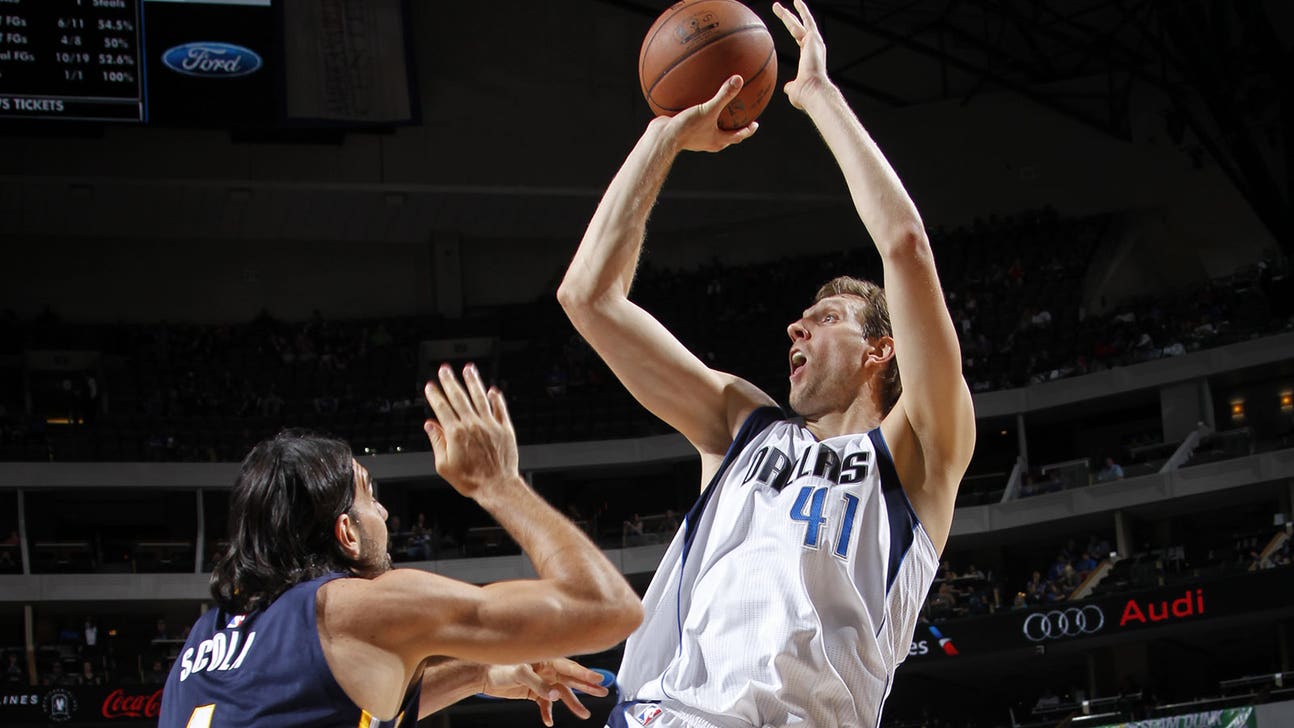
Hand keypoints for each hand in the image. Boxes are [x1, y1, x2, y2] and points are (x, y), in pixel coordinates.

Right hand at [422, 363, 518, 498]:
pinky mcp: (505, 429)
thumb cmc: (470, 480)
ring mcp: (490, 425)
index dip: (435, 395)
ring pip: (480, 398)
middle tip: (444, 370)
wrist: (497, 486)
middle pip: (459, 397)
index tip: (430, 386)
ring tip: (468, 369)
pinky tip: (492, 390)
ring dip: (473, 382)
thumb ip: (437, 442)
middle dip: (450, 382)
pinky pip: (500, 409)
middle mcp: (473, 425)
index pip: (442, 408)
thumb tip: (430, 425)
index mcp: (456, 433)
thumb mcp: (444, 466)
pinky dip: (496, 399)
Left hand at [481, 658, 609, 726]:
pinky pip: (545, 703)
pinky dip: (547, 712)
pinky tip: (548, 721)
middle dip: (586, 686)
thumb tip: (556, 694)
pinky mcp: (533, 691)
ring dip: (571, 703)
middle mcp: (546, 669)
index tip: (600, 679)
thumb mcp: (520, 673)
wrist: (482, 674)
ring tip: (583, 713)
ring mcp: (541, 680)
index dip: (585, 673)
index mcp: (546, 658)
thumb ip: (539, 684)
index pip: (569, 667)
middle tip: (602, 692)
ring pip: (561, 693)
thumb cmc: (499, 665)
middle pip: (570, 679)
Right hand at [657, 75, 757, 152]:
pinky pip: (693, 120)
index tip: (754, 124)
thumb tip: (739, 79)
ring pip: (709, 129)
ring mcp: (695, 138)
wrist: (662, 138)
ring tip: (717, 108)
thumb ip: (724, 96)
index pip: (737, 136)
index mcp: (717, 140)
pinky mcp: (683, 131)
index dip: (747, 130)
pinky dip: (696, 112)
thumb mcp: (708, 110)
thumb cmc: (686, 128)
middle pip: (725, 136)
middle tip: (739, 118)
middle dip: (732, 128)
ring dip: (714, 121)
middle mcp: (707, 141)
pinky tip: (692, 99)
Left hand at [773, 0, 828, 108]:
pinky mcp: (814, 39)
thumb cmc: (805, 96)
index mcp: (810, 57)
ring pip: (798, 23)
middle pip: (799, 28)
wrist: (814, 92)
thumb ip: (791, 86)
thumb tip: (787, 88)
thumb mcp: (794, 90)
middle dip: (789, 18)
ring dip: (787, 14)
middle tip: (779, 9)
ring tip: (775, 6)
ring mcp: (815, 42)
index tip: (790, 26)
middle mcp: (814, 48)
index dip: (795, 32)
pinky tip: (795, 2)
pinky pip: (806, 21)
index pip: (801, 40)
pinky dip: (801, 11)